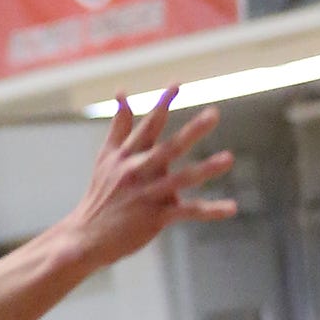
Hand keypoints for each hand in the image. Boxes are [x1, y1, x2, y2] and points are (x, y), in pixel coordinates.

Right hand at [68, 87, 236, 267]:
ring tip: (228, 158)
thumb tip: (122, 93)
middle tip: (214, 114)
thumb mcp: (106, 157)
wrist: (87, 234)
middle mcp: (135, 172)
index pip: (147, 126)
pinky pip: (187, 212)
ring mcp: (146, 195)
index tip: (177, 84)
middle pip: (167, 148)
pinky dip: (210, 210)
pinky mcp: (154, 217)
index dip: (163, 104)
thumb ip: (119, 126)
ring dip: (205, 169)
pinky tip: (232, 207)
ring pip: (180, 179)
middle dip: (191, 132)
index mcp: (125, 156)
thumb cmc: (101, 193)